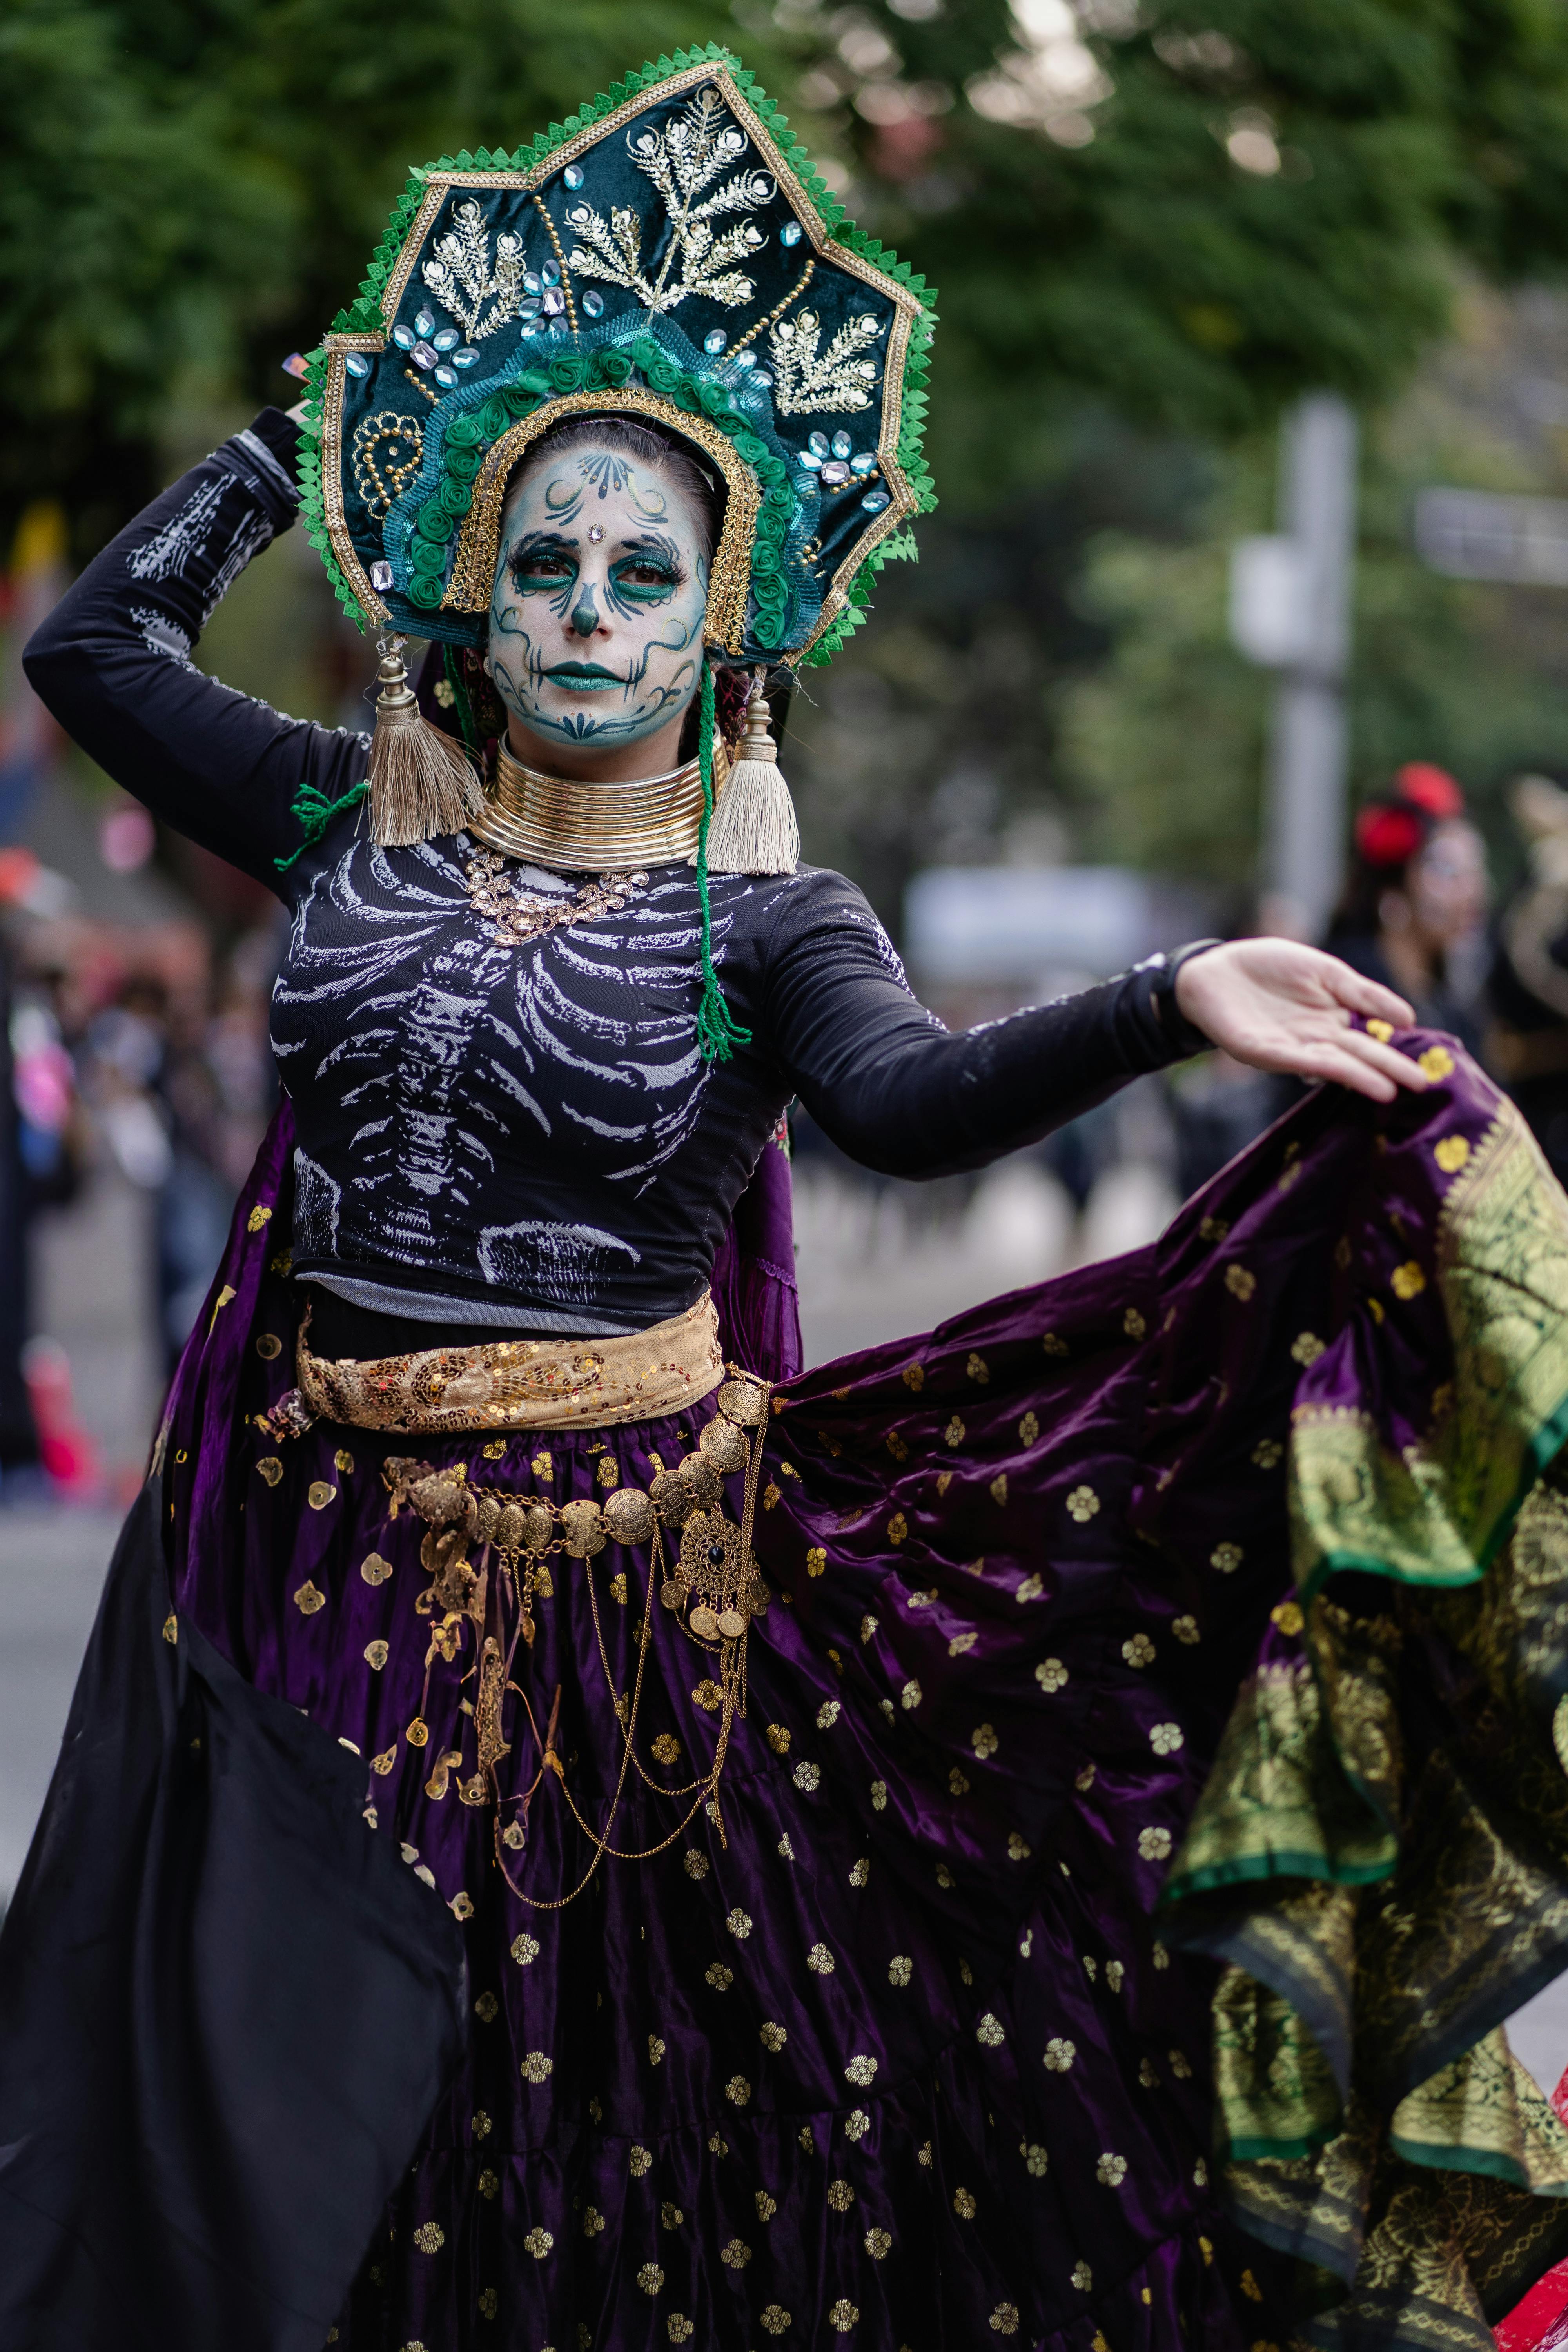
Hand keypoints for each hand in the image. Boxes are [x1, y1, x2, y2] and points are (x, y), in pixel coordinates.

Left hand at [1173, 939, 1429, 1103]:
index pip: (1373, 1037)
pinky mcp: (1264, 1052)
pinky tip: (1344, 1073)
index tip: (1429, 1061)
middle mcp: (1317, 1039)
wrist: (1215, 969)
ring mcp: (1292, 1048)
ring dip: (1361, 1076)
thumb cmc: (1269, 967)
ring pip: (1334, 1063)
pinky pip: (1298, 1060)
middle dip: (1389, 1068)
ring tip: (1391, 1089)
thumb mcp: (1326, 971)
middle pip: (1359, 1054)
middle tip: (1422, 1083)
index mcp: (1334, 1019)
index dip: (1398, 1048)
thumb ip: (1362, 993)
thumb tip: (1407, 1018)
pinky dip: (1324, 1068)